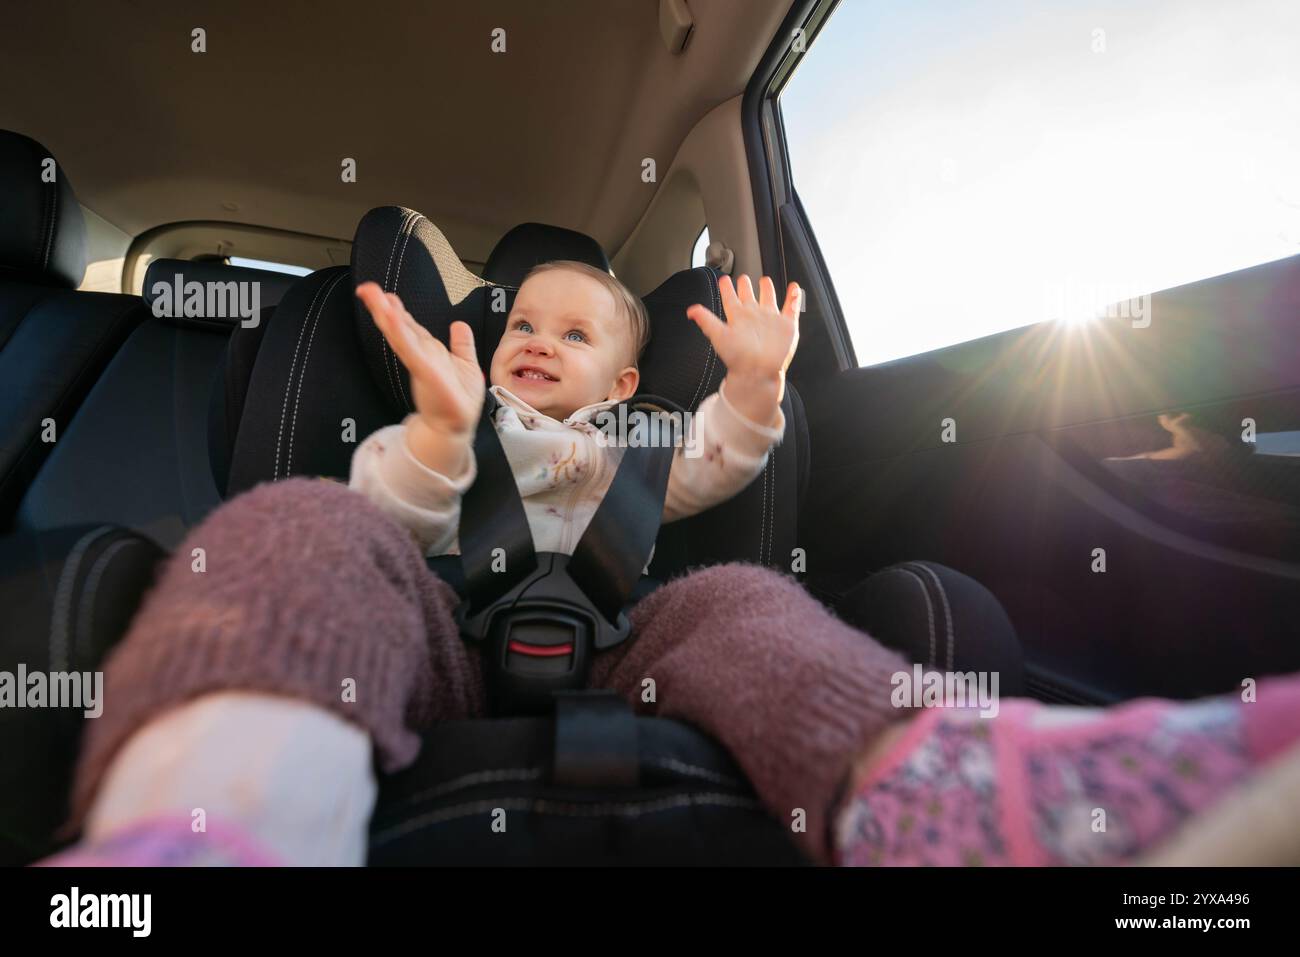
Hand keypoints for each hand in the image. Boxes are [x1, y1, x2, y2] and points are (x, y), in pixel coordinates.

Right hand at [356, 282, 484, 438]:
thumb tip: (459, 324)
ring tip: (374, 298)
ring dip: (387, 316)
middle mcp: (422, 354)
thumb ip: (462, 344)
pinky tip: (392, 321)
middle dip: (383, 306)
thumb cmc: (459, 400)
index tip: (382, 293)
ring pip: (401, 334)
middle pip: (400, 325)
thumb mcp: (466, 365)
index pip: (409, 325)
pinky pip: (412, 350)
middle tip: (366, 289)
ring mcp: (421, 362)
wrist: (455, 427)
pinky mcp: (425, 371)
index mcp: (429, 351)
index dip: (396, 309)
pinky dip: (401, 334)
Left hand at [686, 275, 800, 385]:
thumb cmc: (737, 357)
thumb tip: (690, 310)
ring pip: (769, 299)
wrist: (757, 371)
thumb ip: (706, 320)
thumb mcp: (718, 334)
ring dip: (767, 289)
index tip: (724, 280)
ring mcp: (771, 320)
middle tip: (743, 277)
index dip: (727, 289)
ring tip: (765, 280)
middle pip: (749, 297)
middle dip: (746, 286)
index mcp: (738, 318)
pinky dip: (794, 297)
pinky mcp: (787, 325)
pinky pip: (792, 307)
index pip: (730, 299)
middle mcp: (754, 317)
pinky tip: (794, 287)